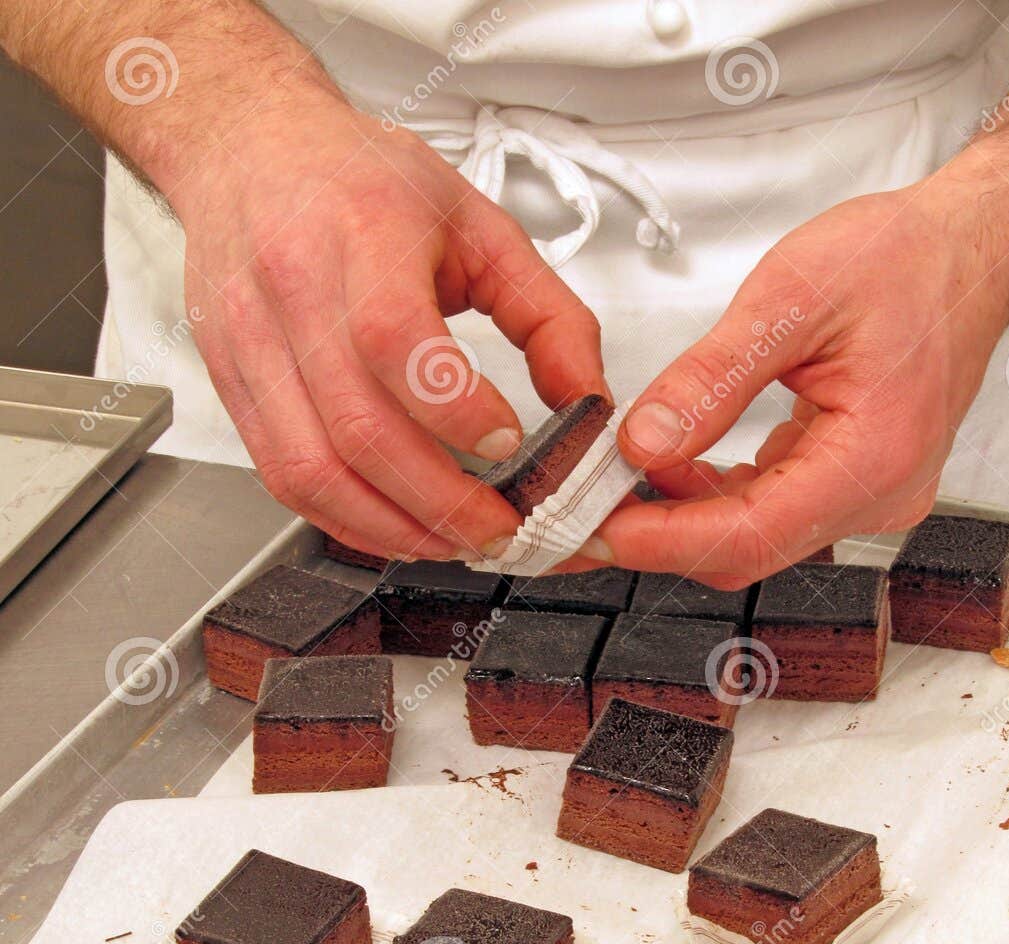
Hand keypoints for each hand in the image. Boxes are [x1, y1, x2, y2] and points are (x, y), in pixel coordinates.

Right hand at [172, 91, 605, 560]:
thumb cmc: (361, 180)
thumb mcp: (479, 224)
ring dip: (393, 528)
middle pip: (358, 427)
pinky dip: (346, 521)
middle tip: (499, 529)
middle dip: (440, 501)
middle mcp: (292, 287)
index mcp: (360, 230)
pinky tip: (396, 527)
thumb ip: (549, 315)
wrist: (252, 148)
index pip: (395, 338)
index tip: (508, 443)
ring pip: (312, 471)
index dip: (455, 410)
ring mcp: (251, 342)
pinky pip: (282, 479)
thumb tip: (590, 405)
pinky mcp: (231, 384)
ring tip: (454, 541)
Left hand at [580, 182, 1008, 584]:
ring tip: (618, 477)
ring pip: (754, 534)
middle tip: (586, 508)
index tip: (600, 529)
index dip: (666, 541)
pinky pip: (771, 509)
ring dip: (683, 514)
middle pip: (748, 549)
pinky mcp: (853, 484)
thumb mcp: (793, 295)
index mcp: (875, 458)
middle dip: (661, 534)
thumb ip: (713, 377)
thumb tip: (646, 441)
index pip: (751, 533)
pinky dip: (714, 495)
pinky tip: (673, 463)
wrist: (968, 248)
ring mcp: (869, 496)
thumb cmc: (908, 259)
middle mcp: (879, 496)